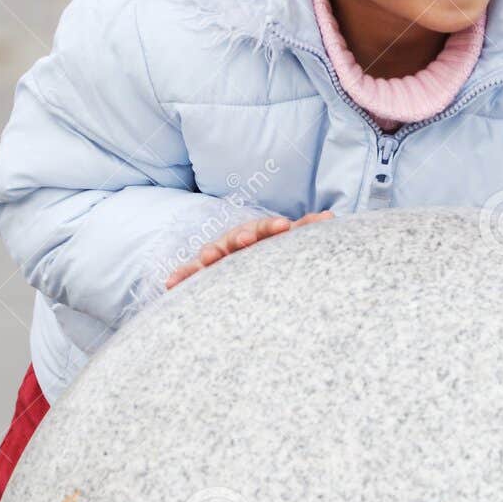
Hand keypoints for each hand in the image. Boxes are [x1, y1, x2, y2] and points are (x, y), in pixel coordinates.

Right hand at [164, 210, 333, 289]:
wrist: (247, 265)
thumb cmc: (270, 253)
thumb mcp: (286, 243)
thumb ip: (306, 231)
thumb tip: (331, 218)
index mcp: (258, 234)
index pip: (266, 228)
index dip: (273, 227)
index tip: (283, 227)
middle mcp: (235, 241)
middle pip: (237, 237)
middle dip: (242, 238)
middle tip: (247, 241)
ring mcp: (218, 255)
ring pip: (212, 252)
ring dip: (210, 255)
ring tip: (209, 259)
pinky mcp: (201, 271)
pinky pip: (190, 273)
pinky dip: (182, 276)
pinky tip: (171, 283)